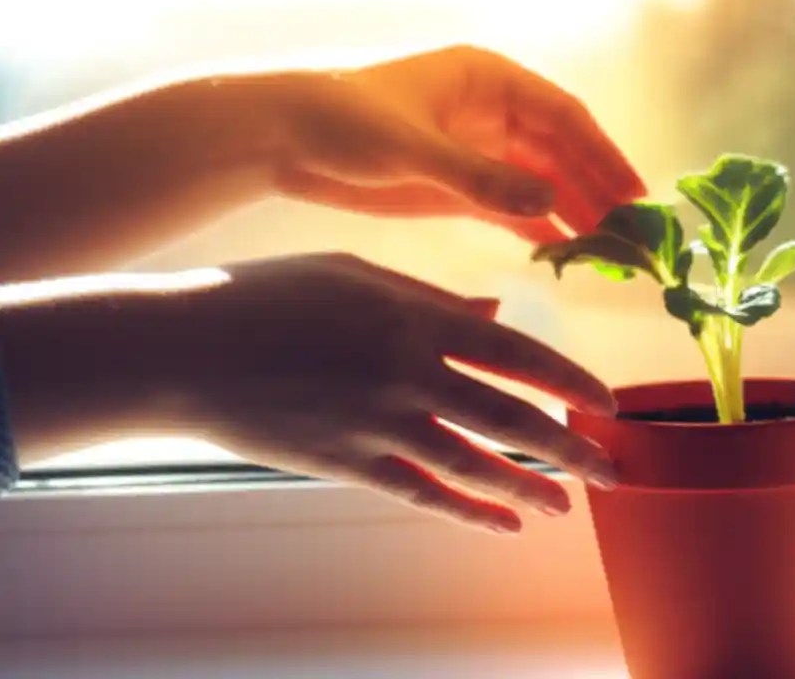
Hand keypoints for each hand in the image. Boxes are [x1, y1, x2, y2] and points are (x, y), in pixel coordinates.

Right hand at [2, 253, 617, 533]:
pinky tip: (504, 522)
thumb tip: (494, 314)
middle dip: (571, 448)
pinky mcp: (348, 464)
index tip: (607, 403)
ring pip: (475, 466)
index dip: (570, 382)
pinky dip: (468, 511)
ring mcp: (378, 425)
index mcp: (415, 318)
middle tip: (612, 468)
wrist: (182, 349)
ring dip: (528, 488)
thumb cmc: (267, 295)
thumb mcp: (355, 273)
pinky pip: (423, 494)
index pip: (517, 354)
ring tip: (566, 504)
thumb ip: (432, 298)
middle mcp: (408, 375)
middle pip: (511, 420)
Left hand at [271, 45, 646, 242]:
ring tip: (610, 250)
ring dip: (575, 213)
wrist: (282, 140)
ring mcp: (477, 151)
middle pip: (561, 153)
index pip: (564, 117)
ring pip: (542, 183)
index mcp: (489, 81)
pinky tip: (566, 252)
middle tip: (633, 233)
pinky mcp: (458, 186)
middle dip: (597, 190)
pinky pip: (513, 206)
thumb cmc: (344, 122)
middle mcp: (492, 113)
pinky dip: (539, 227)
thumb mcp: (414, 148)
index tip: (635, 191)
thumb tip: (550, 201)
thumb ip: (481, 177)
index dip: (604, 153)